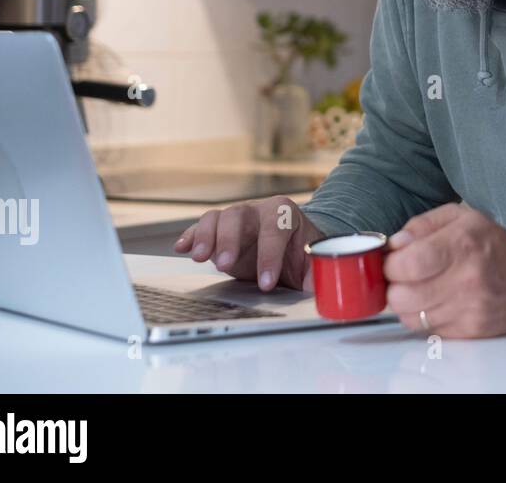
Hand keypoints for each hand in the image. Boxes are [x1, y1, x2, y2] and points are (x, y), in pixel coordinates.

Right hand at [173, 196, 325, 291]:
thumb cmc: (303, 252)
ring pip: (217, 217)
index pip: (275, 229)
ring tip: (198, 257)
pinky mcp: (219, 230)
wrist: (292, 245)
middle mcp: (258, 211)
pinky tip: (181, 248)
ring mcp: (237, 218)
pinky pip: (201, 226)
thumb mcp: (314, 262)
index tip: (266, 283)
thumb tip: (324, 295)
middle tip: (225, 266)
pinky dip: (191, 235)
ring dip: (206, 236)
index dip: (270, 255)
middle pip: (240, 215)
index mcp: (286, 214)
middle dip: (231, 240)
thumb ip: (318, 275)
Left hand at [384, 203, 505, 337]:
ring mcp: (471, 308)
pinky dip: (428, 318)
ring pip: (411, 318)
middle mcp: (467, 278)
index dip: (391, 265)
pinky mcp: (472, 331)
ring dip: (410, 305)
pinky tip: (441, 302)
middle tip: (405, 278)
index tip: (394, 262)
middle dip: (395, 287)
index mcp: (462, 243)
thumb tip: (395, 245)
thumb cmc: (490, 243)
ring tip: (425, 288)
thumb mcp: (459, 217)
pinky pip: (429, 330)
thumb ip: (421, 226)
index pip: (407, 264)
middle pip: (403, 297)